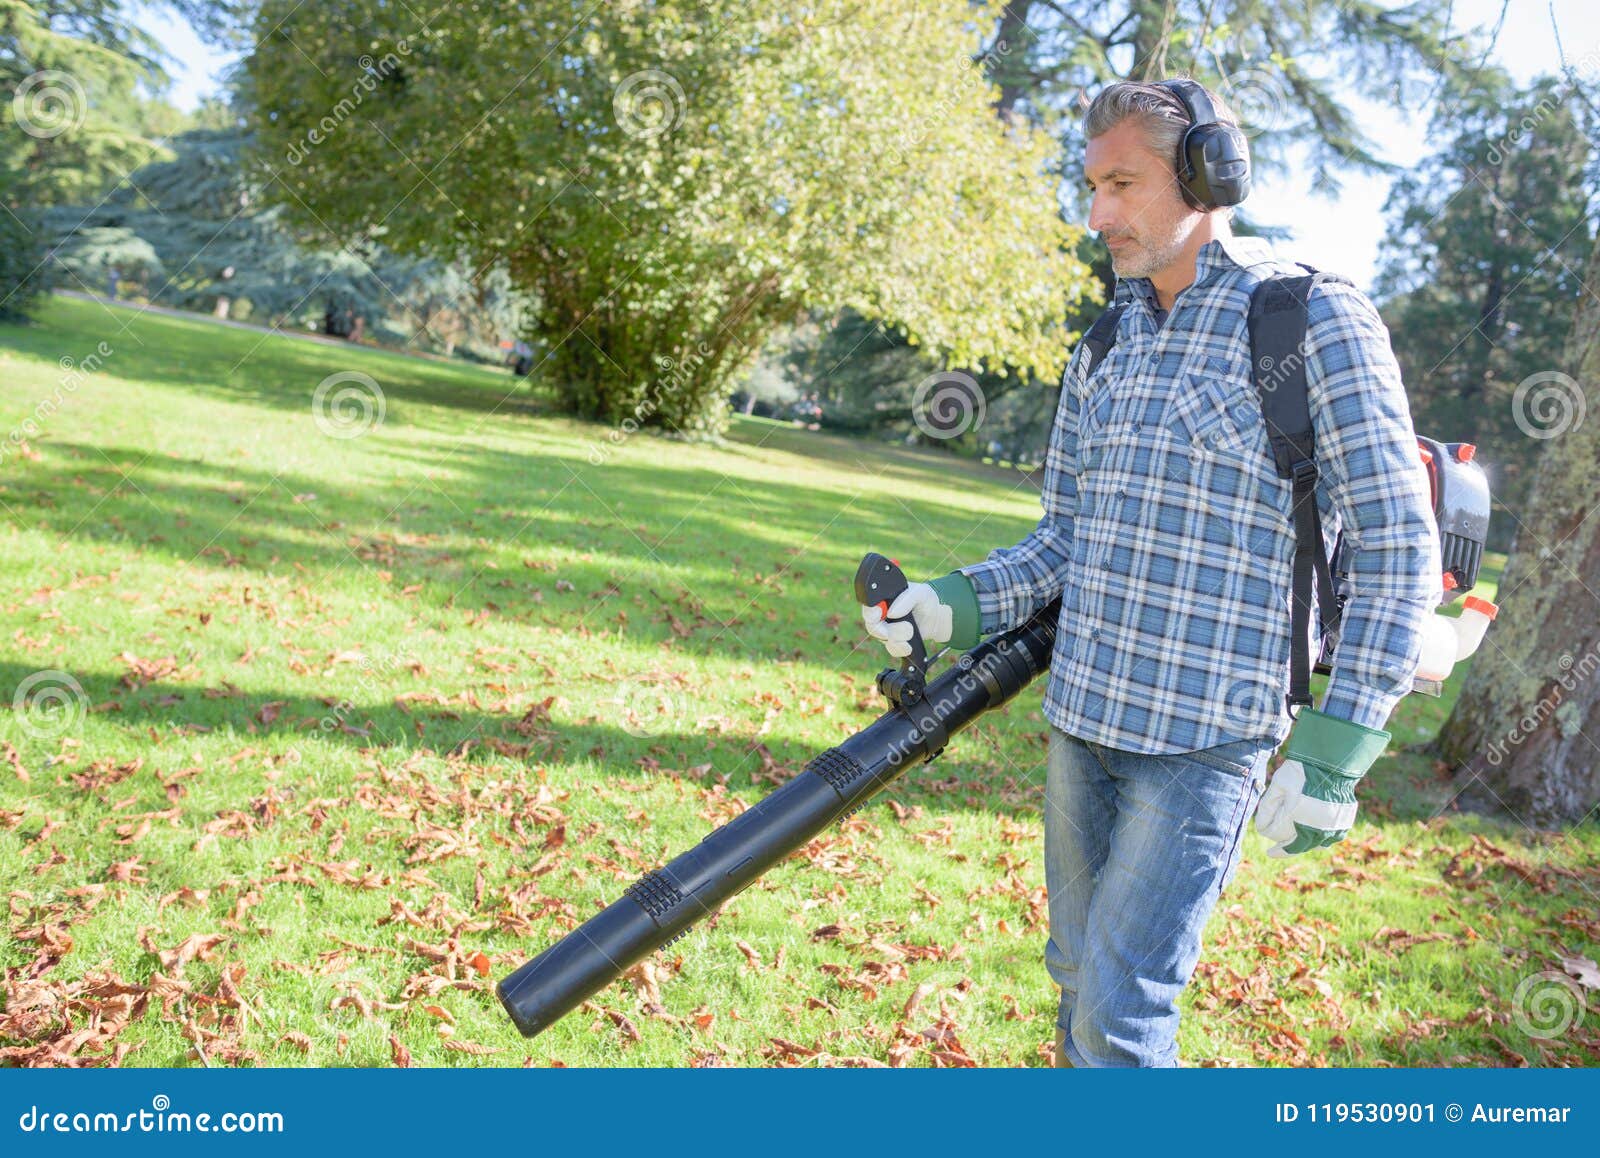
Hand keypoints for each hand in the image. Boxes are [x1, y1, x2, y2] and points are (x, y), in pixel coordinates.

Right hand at [861, 580, 952, 658]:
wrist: (938, 616)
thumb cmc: (927, 599)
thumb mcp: (920, 592)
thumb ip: (906, 599)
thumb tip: (891, 613)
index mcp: (884, 598)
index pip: (869, 606)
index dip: (870, 612)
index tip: (878, 615)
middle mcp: (882, 615)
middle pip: (872, 626)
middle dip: (883, 630)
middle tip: (894, 630)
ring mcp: (887, 629)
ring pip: (882, 639)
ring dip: (897, 638)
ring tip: (911, 631)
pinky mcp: (895, 641)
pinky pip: (891, 649)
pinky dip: (900, 649)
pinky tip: (908, 646)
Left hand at [1253, 708, 1388, 857]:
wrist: (1331, 763)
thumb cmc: (1302, 771)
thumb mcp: (1278, 785)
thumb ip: (1269, 806)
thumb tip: (1262, 824)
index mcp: (1296, 818)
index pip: (1276, 834)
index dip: (1267, 832)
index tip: (1263, 833)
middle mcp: (1315, 827)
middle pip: (1296, 845)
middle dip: (1284, 849)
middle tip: (1274, 853)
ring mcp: (1331, 827)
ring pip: (1314, 845)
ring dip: (1303, 845)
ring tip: (1293, 845)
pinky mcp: (1342, 823)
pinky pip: (1330, 839)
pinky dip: (1320, 840)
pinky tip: (1313, 838)